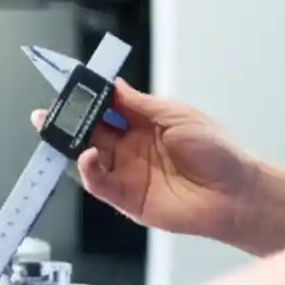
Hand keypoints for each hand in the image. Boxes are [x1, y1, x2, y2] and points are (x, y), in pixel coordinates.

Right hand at [33, 79, 260, 240]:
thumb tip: (113, 85)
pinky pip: (99, 184)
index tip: (71, 85)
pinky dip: (87, 170)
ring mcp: (127, 173)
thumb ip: (140, 104)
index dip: (89, 97)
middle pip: (92, 131)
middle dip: (70, 120)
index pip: (107, 108)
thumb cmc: (216, 151)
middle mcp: (131, 148)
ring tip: (57, 129)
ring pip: (89, 156)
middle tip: (49, 110)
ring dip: (71, 144)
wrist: (234, 192)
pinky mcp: (127, 198)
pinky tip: (86, 155)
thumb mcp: (176, 115)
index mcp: (144, 124)